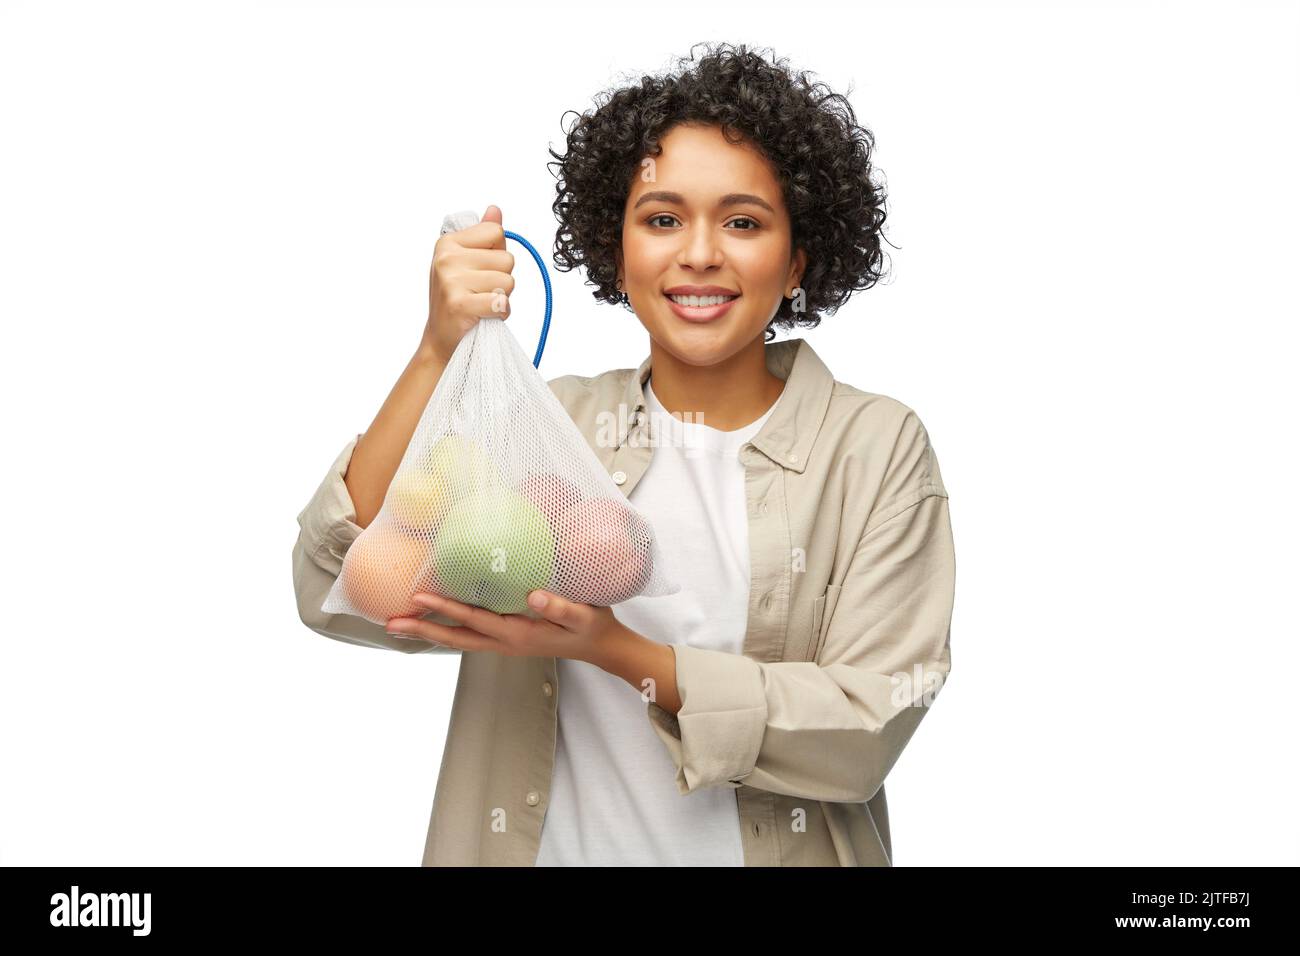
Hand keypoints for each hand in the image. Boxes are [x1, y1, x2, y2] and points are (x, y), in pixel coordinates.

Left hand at [385, 589, 630, 663]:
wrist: (601, 647)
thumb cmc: (593, 627)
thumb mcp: (583, 616)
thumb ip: (561, 608)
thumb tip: (533, 595)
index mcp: (519, 634)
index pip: (475, 619)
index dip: (447, 608)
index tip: (420, 596)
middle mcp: (505, 642)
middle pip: (455, 637)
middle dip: (422, 629)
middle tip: (389, 623)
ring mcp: (504, 644)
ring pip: (458, 639)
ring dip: (428, 631)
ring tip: (399, 624)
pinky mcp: (507, 639)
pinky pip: (469, 635)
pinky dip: (447, 628)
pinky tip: (434, 620)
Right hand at [421, 205, 514, 365]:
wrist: (441, 338)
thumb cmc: (459, 298)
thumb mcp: (467, 262)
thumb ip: (484, 236)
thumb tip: (495, 210)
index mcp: (448, 242)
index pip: (496, 232)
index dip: (497, 254)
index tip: (480, 270)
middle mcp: (446, 258)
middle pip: (507, 259)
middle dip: (501, 279)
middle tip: (480, 292)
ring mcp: (451, 281)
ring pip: (508, 282)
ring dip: (501, 298)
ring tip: (480, 304)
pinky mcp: (459, 304)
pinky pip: (502, 303)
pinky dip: (500, 314)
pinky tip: (483, 316)